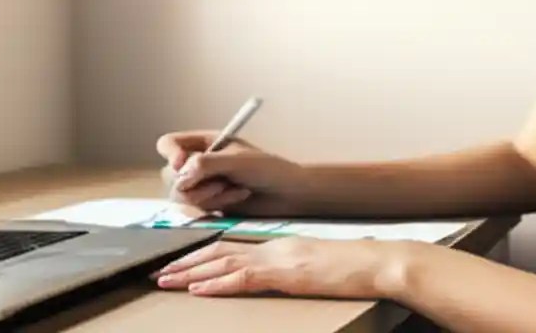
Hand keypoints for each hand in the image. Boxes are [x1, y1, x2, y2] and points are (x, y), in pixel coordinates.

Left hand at [152, 238, 405, 298]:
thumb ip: (288, 269)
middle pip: (218, 253)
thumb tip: (271, 277)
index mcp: (276, 246)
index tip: (180, 265)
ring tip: (167, 280)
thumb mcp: (312, 266)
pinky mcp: (284, 273)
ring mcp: (277, 259)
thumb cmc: (351, 269)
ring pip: (222, 263)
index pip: (230, 249)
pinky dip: (216, 283)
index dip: (201, 256)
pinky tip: (198, 288)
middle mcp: (271, 248)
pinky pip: (242, 278)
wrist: (374, 263)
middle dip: (187, 263)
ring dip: (191, 273)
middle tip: (160, 272)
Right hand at [155, 130, 309, 215]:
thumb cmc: (268, 169)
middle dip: (194, 184)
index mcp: (203, 143)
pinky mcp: (209, 206)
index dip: (171, 154)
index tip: (182, 165)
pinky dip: (217, 205)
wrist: (288, 195)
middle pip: (171, 175)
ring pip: (182, 197)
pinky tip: (237, 198)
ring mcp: (202, 187)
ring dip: (209, 196)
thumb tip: (180, 176)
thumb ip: (206, 165)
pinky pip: (196, 211)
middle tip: (220, 183)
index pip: (169, 144)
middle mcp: (198, 164)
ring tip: (234, 190)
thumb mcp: (237, 160)